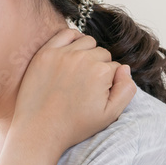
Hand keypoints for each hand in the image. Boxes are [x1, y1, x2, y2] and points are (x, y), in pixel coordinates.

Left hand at [12, 28, 135, 155]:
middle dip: (99, 67)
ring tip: (79, 73)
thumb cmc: (74, 126)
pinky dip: (72, 39)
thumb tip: (125, 68)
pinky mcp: (45, 53)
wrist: (39, 131)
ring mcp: (62, 54)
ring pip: (87, 42)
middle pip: (102, 54)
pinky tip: (71, 54)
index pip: (116, 67)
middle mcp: (82, 58)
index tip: (96, 95)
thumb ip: (126, 90)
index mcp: (101, 72)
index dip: (109, 82)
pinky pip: (65, 34)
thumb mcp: (110, 115)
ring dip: (87, 53)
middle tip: (86, 87)